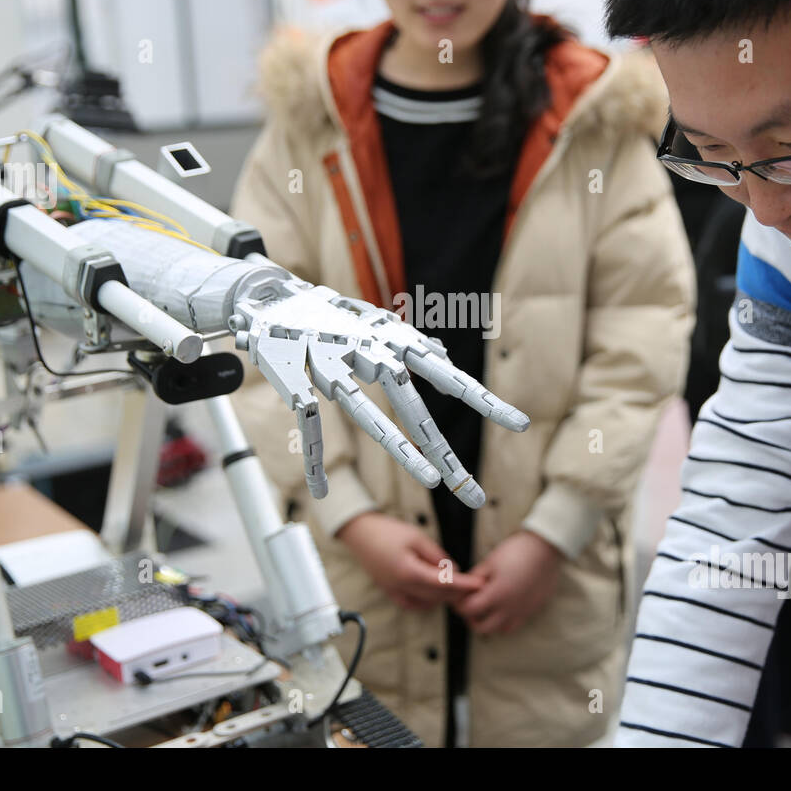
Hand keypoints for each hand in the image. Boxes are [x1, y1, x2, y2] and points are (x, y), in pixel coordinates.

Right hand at [232, 271, 527, 506]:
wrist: (271, 299)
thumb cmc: (330, 316)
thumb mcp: (374, 324)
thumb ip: (410, 344)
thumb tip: (444, 354)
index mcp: (393, 342)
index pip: (447, 375)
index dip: (484, 400)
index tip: (519, 424)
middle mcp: (369, 353)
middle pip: (413, 404)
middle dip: (444, 448)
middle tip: (472, 489)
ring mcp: (333, 367)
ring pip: (368, 413)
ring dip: (401, 448)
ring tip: (432, 481)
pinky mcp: (297, 382)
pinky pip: (309, 424)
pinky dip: (313, 459)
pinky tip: (320, 491)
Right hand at [337, 512, 485, 611]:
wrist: (359, 533)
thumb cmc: (387, 531)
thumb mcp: (416, 537)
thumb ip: (436, 556)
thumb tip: (453, 570)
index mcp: (408, 572)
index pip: (444, 583)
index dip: (464, 584)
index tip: (479, 583)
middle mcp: (401, 587)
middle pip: (437, 597)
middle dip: (458, 592)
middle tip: (475, 586)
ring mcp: (394, 591)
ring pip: (426, 604)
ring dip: (444, 598)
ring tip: (458, 588)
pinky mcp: (390, 591)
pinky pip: (412, 604)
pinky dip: (427, 602)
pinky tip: (436, 594)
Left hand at [452, 531, 562, 634]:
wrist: (546, 549)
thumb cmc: (517, 551)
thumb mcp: (491, 561)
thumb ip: (476, 577)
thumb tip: (466, 587)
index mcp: (497, 594)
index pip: (469, 609)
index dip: (460, 605)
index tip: (459, 598)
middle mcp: (510, 608)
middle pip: (483, 628)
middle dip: (471, 619)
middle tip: (470, 607)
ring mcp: (522, 611)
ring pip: (500, 630)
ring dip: (490, 623)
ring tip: (488, 609)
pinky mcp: (533, 609)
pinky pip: (516, 624)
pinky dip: (506, 621)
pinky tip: (504, 608)